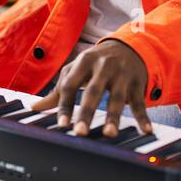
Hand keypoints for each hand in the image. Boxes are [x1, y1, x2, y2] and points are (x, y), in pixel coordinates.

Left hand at [31, 39, 152, 136]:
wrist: (128, 46)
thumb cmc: (95, 63)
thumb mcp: (77, 71)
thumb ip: (58, 91)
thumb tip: (34, 107)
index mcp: (84, 62)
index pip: (71, 85)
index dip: (65, 105)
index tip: (61, 125)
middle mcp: (103, 66)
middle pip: (93, 92)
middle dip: (86, 112)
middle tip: (80, 132)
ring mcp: (122, 74)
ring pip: (117, 98)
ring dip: (113, 117)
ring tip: (109, 134)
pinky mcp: (138, 82)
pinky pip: (140, 101)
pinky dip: (143, 117)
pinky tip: (146, 130)